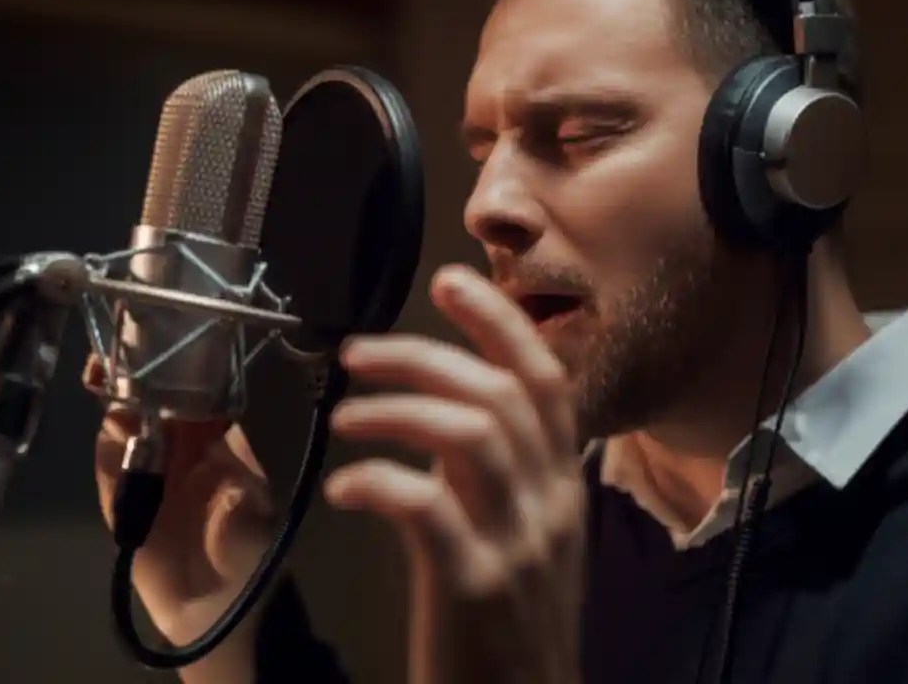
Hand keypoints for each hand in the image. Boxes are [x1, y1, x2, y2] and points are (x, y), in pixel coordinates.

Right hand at [86, 356, 275, 682]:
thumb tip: (220, 468)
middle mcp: (183, 448)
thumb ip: (235, 494)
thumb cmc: (248, 559)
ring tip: (101, 370)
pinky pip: (107, 462)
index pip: (202, 392)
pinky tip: (100, 423)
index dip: (187, 367)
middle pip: (157, 396)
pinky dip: (103, 443)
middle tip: (124, 345)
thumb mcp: (252, 520)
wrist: (215, 615)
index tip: (173, 342)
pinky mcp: (118, 497)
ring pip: (127, 421)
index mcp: (220, 443)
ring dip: (114, 395)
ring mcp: (149, 470)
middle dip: (140, 370)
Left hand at [324, 264, 585, 683]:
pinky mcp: (472, 585)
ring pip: (468, 434)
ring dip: (396, 410)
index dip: (500, 322)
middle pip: (498, 393)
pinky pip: (424, 506)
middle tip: (360, 350)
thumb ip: (503, 476)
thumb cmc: (512, 625)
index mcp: (561, 488)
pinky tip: (346, 485)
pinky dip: (378, 479)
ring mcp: (515, 544)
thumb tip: (453, 416)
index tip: (453, 281)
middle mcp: (549, 505)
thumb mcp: (531, 538)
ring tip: (346, 415)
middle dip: (424, 355)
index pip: (545, 381)